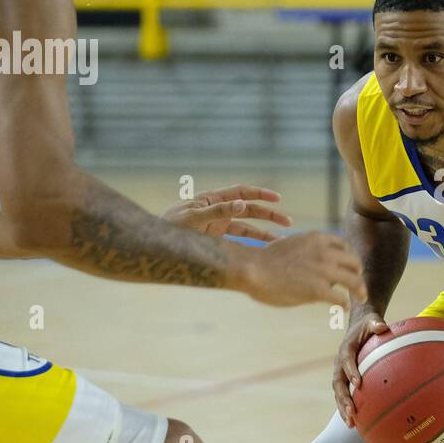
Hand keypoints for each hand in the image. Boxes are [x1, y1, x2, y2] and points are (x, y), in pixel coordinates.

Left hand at [162, 184, 290, 240]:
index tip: (278, 198)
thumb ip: (218, 211)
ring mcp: (217, 224)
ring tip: (280, 241)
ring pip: (247, 226)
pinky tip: (263, 250)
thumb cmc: (170, 227)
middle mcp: (218, 210)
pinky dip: (250, 244)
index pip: (241, 192)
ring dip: (263, 232)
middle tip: (288, 222)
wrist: (155, 243)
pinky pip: (238, 239)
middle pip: (249, 210)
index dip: (261, 194)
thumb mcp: (193, 219)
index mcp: (212, 199)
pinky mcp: (216, 238)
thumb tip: (243, 204)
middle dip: (269, 215)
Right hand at [235, 231, 365, 308]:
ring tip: (360, 297)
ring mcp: (324, 271)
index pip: (344, 246)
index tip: (349, 266)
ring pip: (354, 281)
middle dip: (358, 273)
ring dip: (359, 290)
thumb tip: (313, 261)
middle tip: (357, 283)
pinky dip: (345, 304)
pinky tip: (344, 308)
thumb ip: (308, 250)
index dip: (348, 258)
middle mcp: (326, 252)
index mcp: (318, 239)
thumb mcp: (292, 244)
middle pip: (354, 262)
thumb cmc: (265, 259)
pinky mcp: (319, 290)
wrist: (254, 268)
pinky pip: (341, 298)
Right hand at [332, 311, 387, 426]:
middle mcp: (340, 363)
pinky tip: (357, 423)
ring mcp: (341, 373)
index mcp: (346, 348)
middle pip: (338, 382)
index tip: (358, 383)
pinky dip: (347, 408)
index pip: (347, 360)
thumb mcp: (372, 320)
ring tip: (351, 424)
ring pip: (338, 393)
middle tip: (352, 411)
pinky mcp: (345, 379)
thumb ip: (376, 323)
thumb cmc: (368, 324)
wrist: (359, 326)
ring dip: (343, 408)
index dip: (351, 371)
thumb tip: (383, 327)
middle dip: (343, 398)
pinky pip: (344, 395)